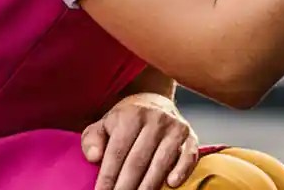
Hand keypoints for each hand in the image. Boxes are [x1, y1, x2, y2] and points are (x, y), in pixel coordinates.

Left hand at [83, 92, 198, 189]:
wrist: (154, 102)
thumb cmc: (125, 121)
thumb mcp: (104, 124)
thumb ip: (92, 140)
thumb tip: (93, 157)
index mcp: (131, 115)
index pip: (117, 153)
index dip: (107, 177)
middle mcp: (155, 119)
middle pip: (137, 161)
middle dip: (125, 187)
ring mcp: (175, 128)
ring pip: (160, 163)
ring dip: (148, 186)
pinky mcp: (191, 137)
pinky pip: (189, 156)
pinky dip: (181, 171)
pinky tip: (171, 184)